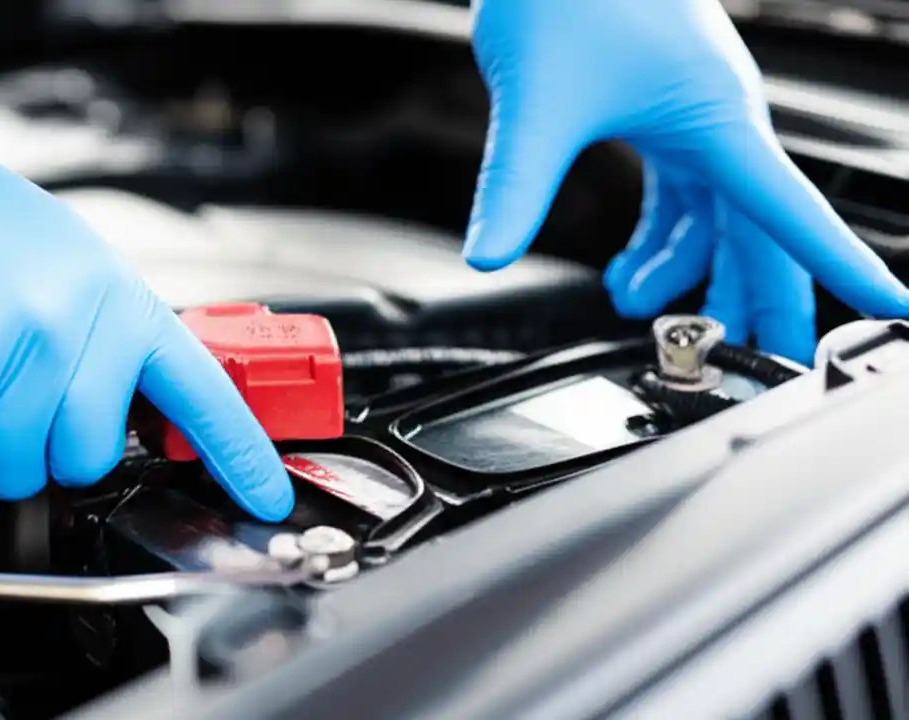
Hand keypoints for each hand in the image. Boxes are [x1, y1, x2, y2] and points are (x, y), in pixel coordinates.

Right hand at [0, 34, 293, 519]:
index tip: (265, 498)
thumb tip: (126, 396)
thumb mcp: (58, 253)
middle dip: (50, 444)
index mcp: (110, 297)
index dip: (239, 455)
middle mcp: (63, 332)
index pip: (200, 394)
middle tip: (15, 388)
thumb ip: (100, 328)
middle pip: (86, 460)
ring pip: (12, 471)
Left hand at [464, 0, 908, 362]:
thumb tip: (488, 254)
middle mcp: (720, 121)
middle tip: (751, 367)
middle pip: (758, 232)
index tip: (892, 309)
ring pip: (718, 216)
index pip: (791, 212)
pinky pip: (683, 191)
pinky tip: (630, 268)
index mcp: (716, 120)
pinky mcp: (664, 110)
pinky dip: (661, 236)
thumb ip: (515, 186)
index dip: (841, 266)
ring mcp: (695, 114)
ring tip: (635, 309)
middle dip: (755, 303)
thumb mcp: (537, 104)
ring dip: (688, 272)